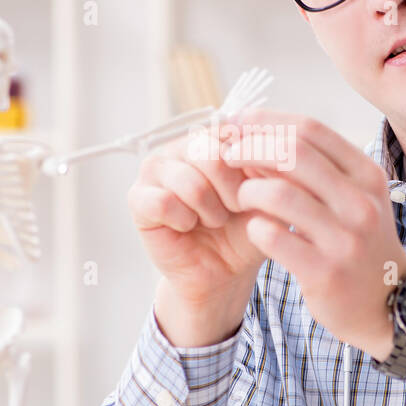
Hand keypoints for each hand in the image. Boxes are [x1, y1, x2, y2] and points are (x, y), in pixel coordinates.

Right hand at [127, 125, 269, 309]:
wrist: (224, 271)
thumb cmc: (245, 229)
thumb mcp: (268, 197)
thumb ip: (268, 169)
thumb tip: (263, 150)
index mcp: (215, 136)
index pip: (234, 134)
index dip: (249, 170)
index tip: (254, 192)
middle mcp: (183, 144)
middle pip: (211, 156)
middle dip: (231, 193)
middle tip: (232, 210)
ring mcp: (156, 167)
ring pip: (189, 182)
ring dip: (209, 211)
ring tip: (212, 220)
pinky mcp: (137, 196)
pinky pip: (164, 202)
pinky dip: (183, 221)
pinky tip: (187, 226)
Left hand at [222, 108, 405, 360]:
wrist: (388, 304)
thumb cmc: (358, 242)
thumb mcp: (352, 197)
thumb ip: (315, 168)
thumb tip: (257, 132)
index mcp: (367, 175)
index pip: (310, 130)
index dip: (266, 121)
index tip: (237, 124)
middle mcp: (360, 203)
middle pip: (292, 153)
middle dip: (250, 148)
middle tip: (227, 155)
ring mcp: (344, 239)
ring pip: (277, 194)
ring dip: (248, 190)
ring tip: (242, 198)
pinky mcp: (324, 272)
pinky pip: (271, 236)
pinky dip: (254, 227)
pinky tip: (256, 230)